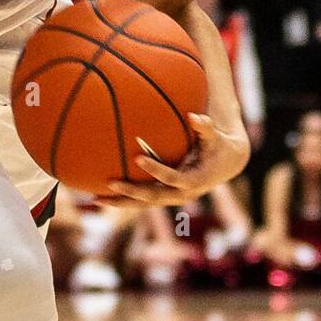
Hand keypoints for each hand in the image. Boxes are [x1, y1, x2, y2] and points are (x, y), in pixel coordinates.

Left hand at [102, 114, 249, 207]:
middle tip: (110, 183)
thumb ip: (205, 127)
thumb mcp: (215, 137)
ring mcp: (171, 199)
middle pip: (153, 197)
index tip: (137, 158)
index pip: (172, 178)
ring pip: (143, 204)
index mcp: (194, 180)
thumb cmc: (217, 145)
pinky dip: (122, 201)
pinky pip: (141, 202)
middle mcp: (181, 194)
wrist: (224, 164)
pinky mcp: (164, 198)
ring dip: (120, 203)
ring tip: (96, 200)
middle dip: (132, 192)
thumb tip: (194, 116)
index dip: (156, 170)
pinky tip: (100, 198)